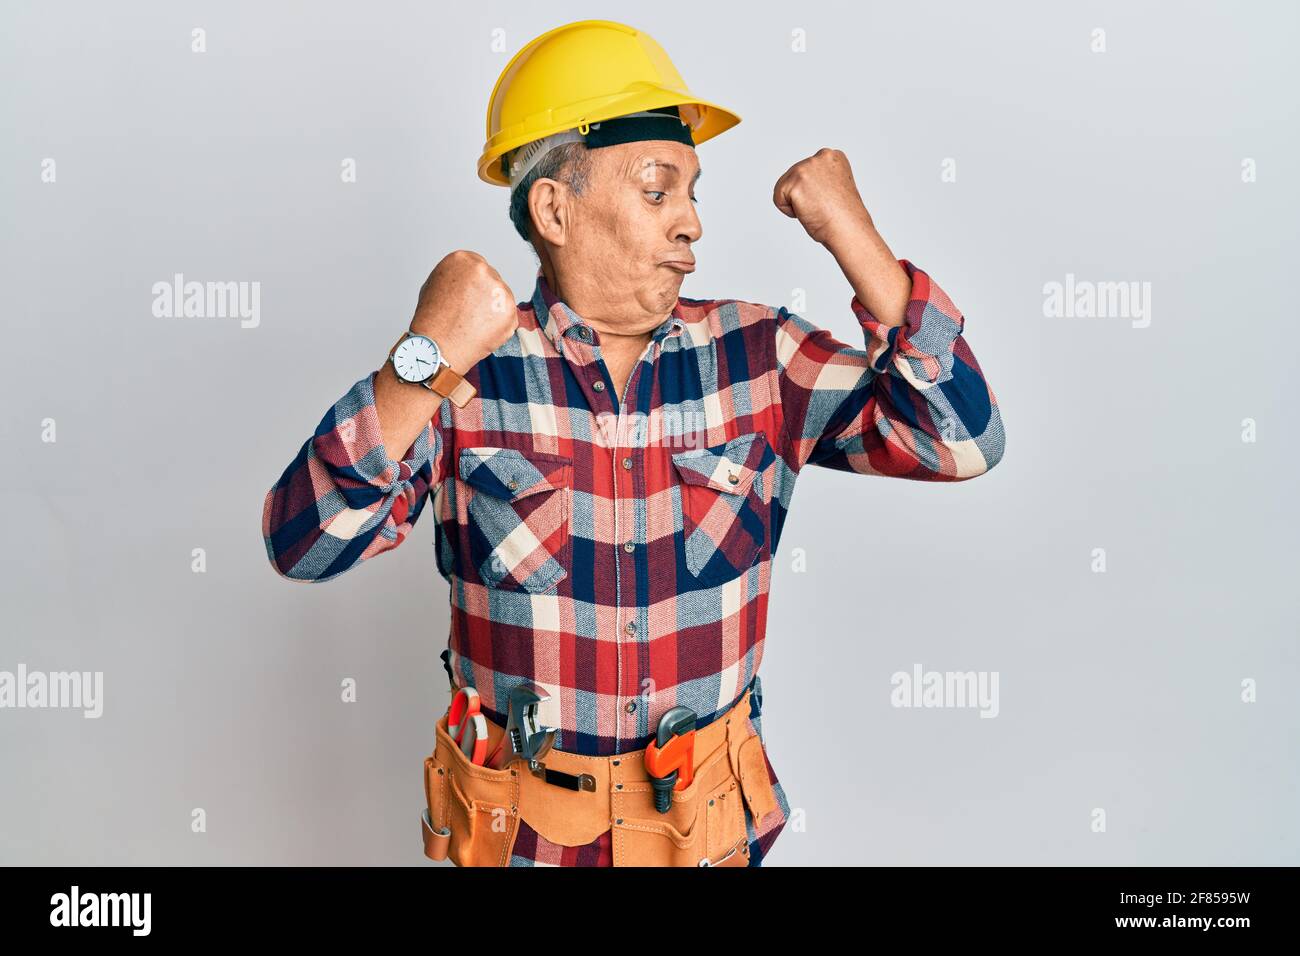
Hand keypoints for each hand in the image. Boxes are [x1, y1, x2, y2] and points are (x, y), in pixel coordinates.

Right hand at [410, 250, 517, 372]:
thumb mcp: (435, 283)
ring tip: (473, 324)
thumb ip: (456, 276)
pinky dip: (499, 326)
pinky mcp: (510, 310)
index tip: (468, 296)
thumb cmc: (431, 319)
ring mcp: (499, 290)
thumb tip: (468, 280)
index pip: (478, 267)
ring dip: (493, 310)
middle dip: (484, 296)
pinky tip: (481, 331)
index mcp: (462, 259)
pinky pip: (508, 316)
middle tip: (469, 313)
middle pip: (492, 280)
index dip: (473, 285)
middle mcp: (483, 270)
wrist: (437, 346)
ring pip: (502, 298)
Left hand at [772, 148, 873, 247]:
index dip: (813, 191)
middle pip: (792, 178)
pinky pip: (778, 199)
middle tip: (822, 206)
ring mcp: (806, 167)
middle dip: (803, 196)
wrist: (848, 229)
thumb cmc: (844, 217)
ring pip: (784, 187)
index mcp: (833, 156)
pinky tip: (808, 211)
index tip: (830, 199)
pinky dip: (789, 211)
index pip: (806, 172)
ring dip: (796, 203)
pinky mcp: (795, 181)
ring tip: (816, 208)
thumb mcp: (834, 188)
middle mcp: (820, 156)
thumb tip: (806, 185)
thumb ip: (820, 179)